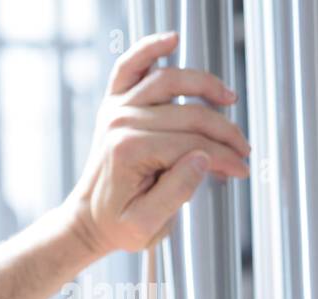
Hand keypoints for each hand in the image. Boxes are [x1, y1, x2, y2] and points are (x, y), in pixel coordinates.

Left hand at [62, 31, 250, 257]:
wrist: (88, 220)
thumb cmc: (117, 224)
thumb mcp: (146, 225)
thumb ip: (176, 193)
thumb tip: (203, 157)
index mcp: (128, 150)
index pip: (192, 144)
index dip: (223, 157)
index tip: (241, 170)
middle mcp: (121, 122)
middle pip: (189, 115)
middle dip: (223, 133)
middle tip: (241, 151)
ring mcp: (116, 109)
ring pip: (172, 82)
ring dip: (206, 86)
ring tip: (229, 101)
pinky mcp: (114, 104)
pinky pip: (130, 67)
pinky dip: (150, 48)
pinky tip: (171, 41)